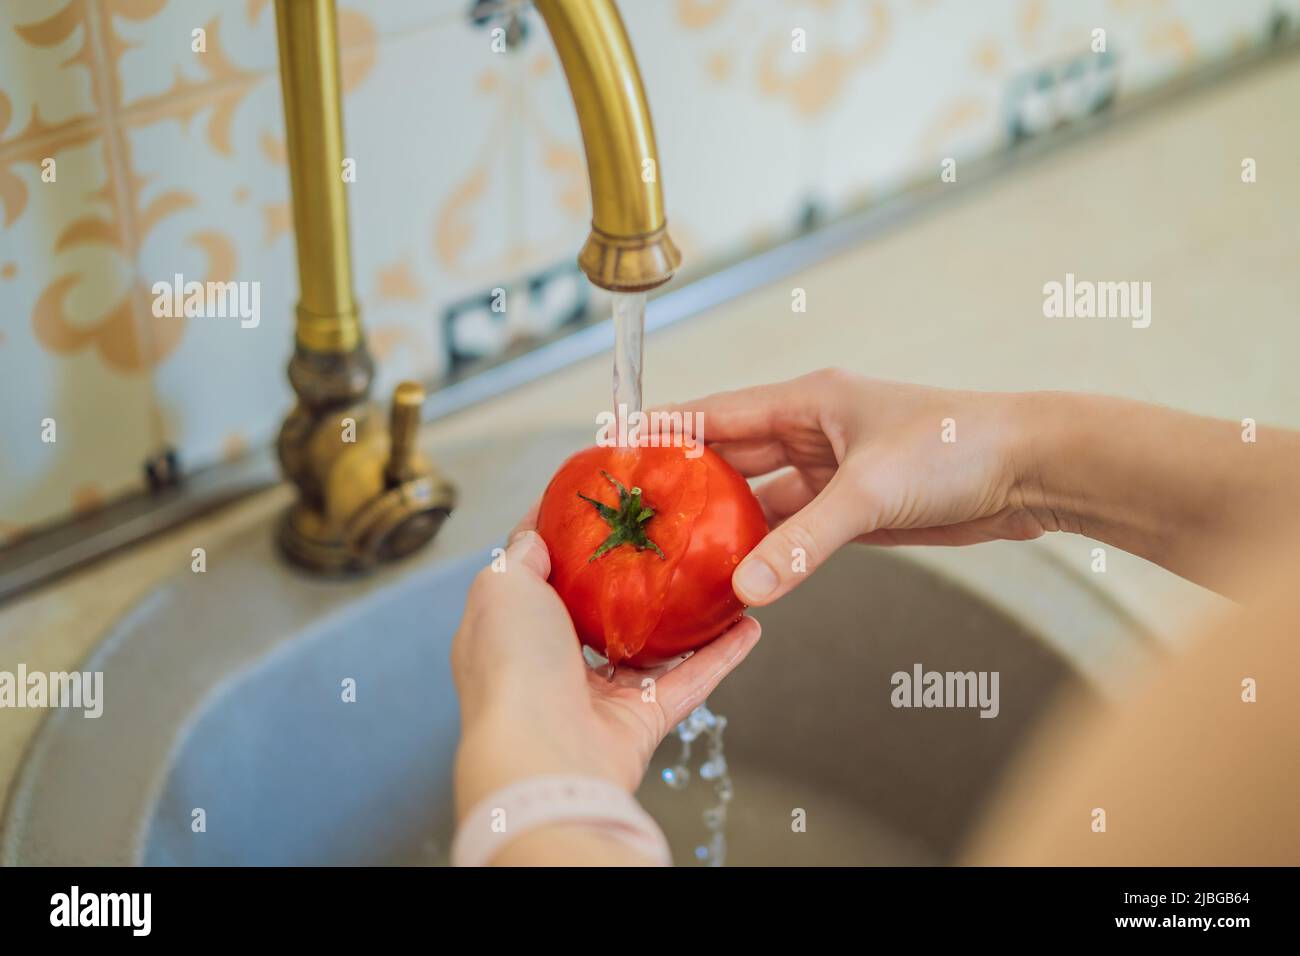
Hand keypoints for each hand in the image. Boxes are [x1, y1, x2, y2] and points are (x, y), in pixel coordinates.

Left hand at [451, 502, 761, 820]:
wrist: (543, 756)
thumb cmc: (513, 666)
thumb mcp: (503, 588)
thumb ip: (520, 557)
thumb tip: (537, 537)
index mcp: (513, 634)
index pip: (539, 579)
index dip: (564, 540)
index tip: (596, 504)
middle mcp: (553, 666)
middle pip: (600, 613)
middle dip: (630, 579)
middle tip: (664, 538)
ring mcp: (599, 697)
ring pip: (651, 648)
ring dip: (684, 617)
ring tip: (712, 579)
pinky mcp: (642, 721)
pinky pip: (690, 680)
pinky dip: (721, 654)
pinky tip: (747, 624)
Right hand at [667, 368, 1042, 604]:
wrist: (1031, 470)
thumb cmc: (957, 448)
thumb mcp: (870, 491)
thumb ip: (805, 541)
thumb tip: (747, 587)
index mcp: (808, 401)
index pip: (715, 413)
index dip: (665, 428)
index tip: (616, 445)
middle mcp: (812, 432)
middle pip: (730, 458)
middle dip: (685, 483)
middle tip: (636, 513)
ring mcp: (832, 473)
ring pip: (761, 500)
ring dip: (726, 524)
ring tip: (676, 552)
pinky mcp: (854, 511)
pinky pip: (795, 531)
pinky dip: (769, 551)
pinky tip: (740, 574)